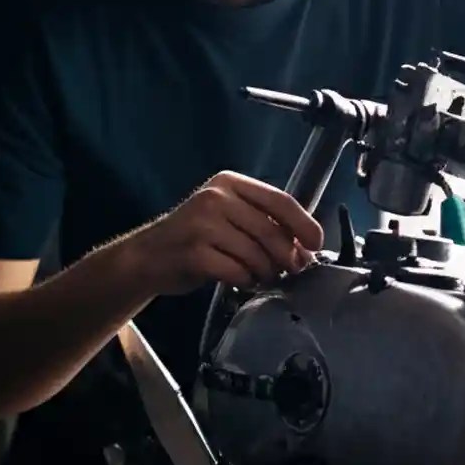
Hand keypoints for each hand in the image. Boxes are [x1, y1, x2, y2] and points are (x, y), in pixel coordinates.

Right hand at [137, 171, 324, 294]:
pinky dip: (245, 280)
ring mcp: (202, 224)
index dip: (304, 224)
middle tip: (290, 270)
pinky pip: (237, 271)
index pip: (280, 200)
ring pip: (256, 255)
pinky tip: (240, 279)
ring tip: (259, 275)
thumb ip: (263, 222)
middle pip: (271, 231)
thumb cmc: (195, 238)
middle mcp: (216, 198)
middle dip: (287, 256)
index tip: (316, 243)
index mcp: (230, 184)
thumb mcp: (228, 216)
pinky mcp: (194, 252)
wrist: (148, 257)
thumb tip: (305, 246)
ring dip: (265, 272)